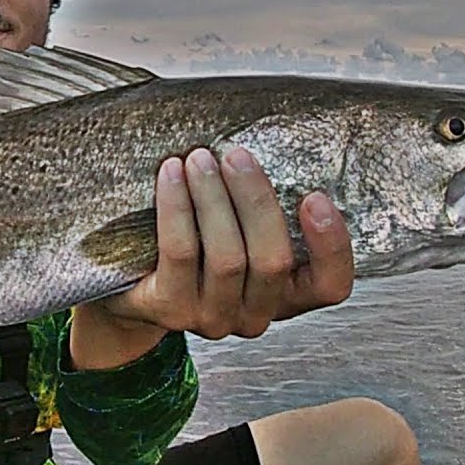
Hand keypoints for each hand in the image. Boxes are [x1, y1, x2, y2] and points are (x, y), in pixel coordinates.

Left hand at [92, 146, 353, 343]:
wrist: (132, 288)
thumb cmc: (195, 245)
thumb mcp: (238, 233)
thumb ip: (258, 208)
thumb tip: (265, 145)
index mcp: (286, 295)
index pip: (330, 286)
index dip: (331, 246)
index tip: (316, 197)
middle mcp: (255, 315)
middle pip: (272, 261)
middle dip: (256, 201)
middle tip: (236, 156)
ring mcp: (214, 318)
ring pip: (227, 257)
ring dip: (214, 198)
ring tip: (199, 158)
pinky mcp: (171, 309)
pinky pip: (180, 253)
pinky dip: (178, 208)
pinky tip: (171, 175)